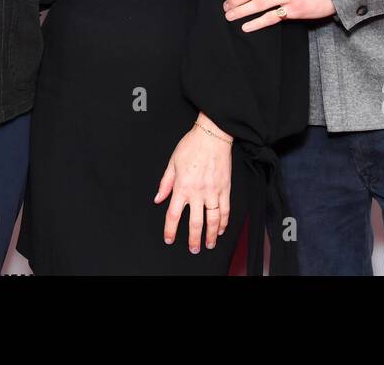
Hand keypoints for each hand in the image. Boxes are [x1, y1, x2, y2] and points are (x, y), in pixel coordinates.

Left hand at [153, 113, 232, 252]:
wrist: (212, 135)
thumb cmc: (191, 146)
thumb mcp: (172, 163)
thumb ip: (165, 183)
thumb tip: (158, 199)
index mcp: (181, 187)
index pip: (174, 214)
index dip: (170, 229)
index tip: (169, 238)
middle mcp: (197, 192)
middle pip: (195, 223)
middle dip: (193, 239)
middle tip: (193, 249)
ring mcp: (213, 192)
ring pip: (213, 220)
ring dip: (210, 235)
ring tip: (209, 244)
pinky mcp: (225, 189)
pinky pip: (225, 210)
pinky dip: (224, 222)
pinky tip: (221, 229)